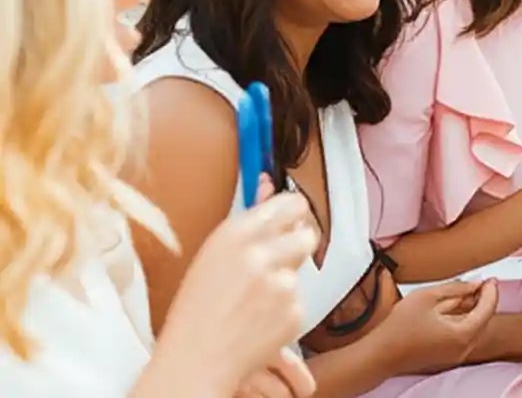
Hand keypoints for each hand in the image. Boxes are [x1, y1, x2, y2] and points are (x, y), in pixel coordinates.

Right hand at [152, 176, 316, 392]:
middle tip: (275, 263)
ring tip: (255, 300)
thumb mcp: (214, 253)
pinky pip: (300, 301)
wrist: (195, 360)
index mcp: (236, 233)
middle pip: (307, 235)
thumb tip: (269, 182)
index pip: (291, 204)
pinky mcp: (295, 311)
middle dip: (297, 247)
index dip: (294, 213)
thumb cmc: (197, 306)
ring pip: (302, 271)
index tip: (291, 220)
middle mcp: (261, 254)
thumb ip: (250, 218)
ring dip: (287, 281)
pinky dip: (286, 310)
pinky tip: (259, 320)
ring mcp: (282, 284)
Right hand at [376, 279, 499, 374]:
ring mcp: (456, 354)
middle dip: (484, 299)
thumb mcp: (429, 296)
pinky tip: (455, 307)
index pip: (488, 309)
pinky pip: (464, 334)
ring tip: (466, 291)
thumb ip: (456, 288)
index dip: (490, 290)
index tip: (490, 278)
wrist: (381, 354)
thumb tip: (475, 284)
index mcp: (463, 334)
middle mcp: (464, 348)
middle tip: (481, 281)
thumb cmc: (399, 327)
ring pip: (474, 327)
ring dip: (474, 309)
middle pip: (484, 319)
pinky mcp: (448, 355)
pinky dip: (464, 319)